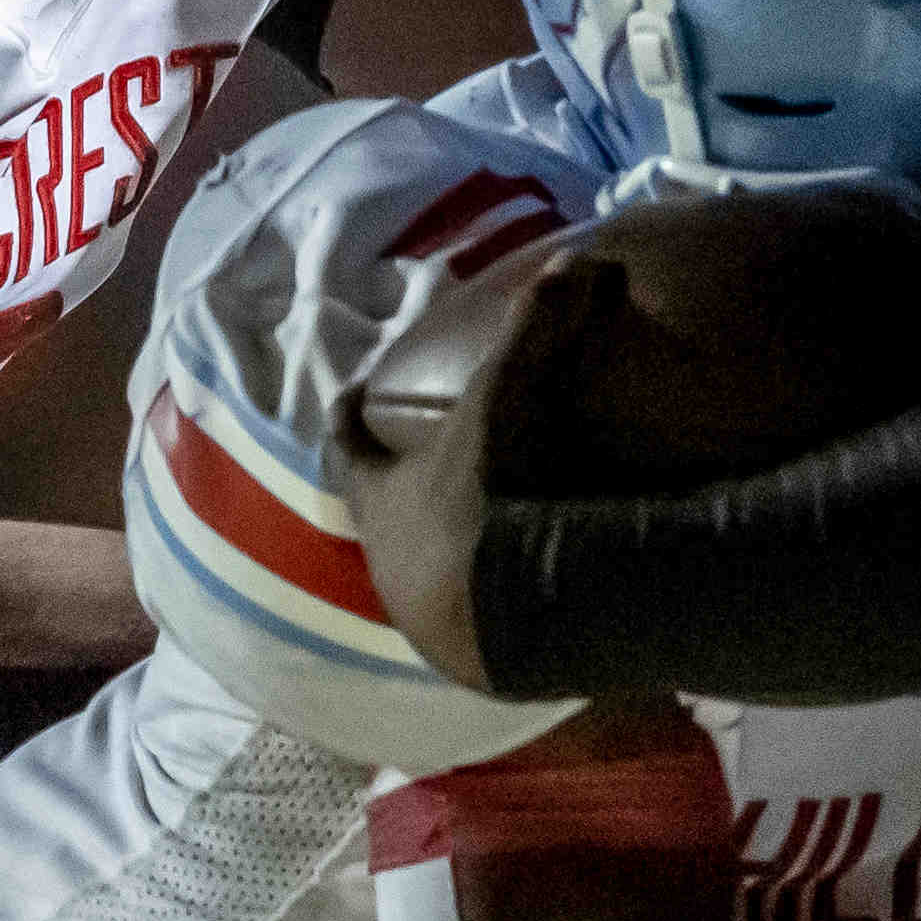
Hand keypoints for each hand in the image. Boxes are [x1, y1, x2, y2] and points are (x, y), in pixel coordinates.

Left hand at [338, 251, 566, 691]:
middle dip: (401, 486)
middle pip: (380, 509)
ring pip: (422, 571)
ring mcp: (422, 614)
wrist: (504, 619)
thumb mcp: (506, 404)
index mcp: (377, 493)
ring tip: (484, 529)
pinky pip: (475, 620)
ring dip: (445, 550)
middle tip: (432, 461)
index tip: (353, 393)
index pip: (347, 441)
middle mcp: (385, 555)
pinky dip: (491, 599)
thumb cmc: (481, 502)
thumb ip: (535, 331)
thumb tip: (573, 263)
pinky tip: (526, 592)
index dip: (351, 413)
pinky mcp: (469, 658)